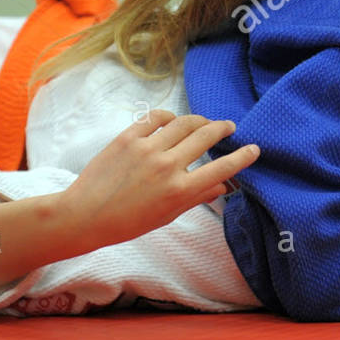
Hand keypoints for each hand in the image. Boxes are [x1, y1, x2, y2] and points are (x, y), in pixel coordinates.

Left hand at [58, 111, 258, 251]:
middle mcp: (168, 166)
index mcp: (180, 190)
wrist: (85, 215)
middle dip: (223, 129)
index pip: (222, 169)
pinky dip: (169, 116)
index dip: (242, 157)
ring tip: (204, 122)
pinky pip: (156, 117)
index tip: (254, 149)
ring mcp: (148, 148)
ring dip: (200, 120)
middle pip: (206, 137)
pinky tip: (172, 120)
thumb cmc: (127, 223)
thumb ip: (196, 197)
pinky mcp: (128, 137)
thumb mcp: (167, 216)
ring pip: (184, 122)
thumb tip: (222, 187)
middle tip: (229, 127)